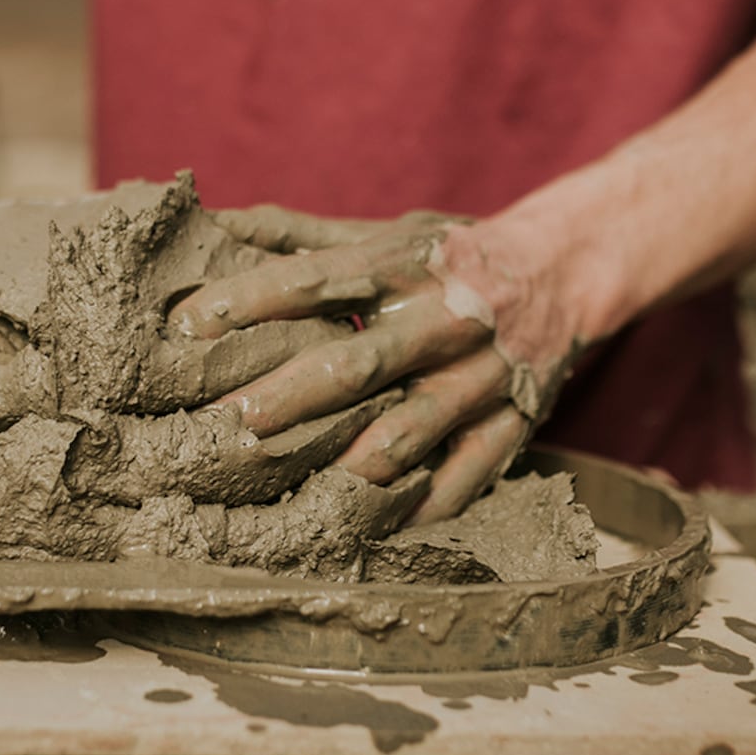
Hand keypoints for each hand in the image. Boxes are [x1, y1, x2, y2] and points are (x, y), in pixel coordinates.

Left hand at [167, 205, 584, 525]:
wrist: (565, 268)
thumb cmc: (452, 254)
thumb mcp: (386, 233)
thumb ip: (302, 236)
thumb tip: (216, 224)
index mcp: (405, 264)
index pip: (319, 279)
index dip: (253, 300)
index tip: (190, 324)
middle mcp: (444, 319)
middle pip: (360, 363)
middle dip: (292, 396)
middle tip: (229, 423)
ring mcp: (481, 378)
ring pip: (411, 431)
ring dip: (349, 464)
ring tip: (293, 493)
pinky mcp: (511, 426)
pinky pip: (464, 479)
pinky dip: (417, 510)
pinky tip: (367, 530)